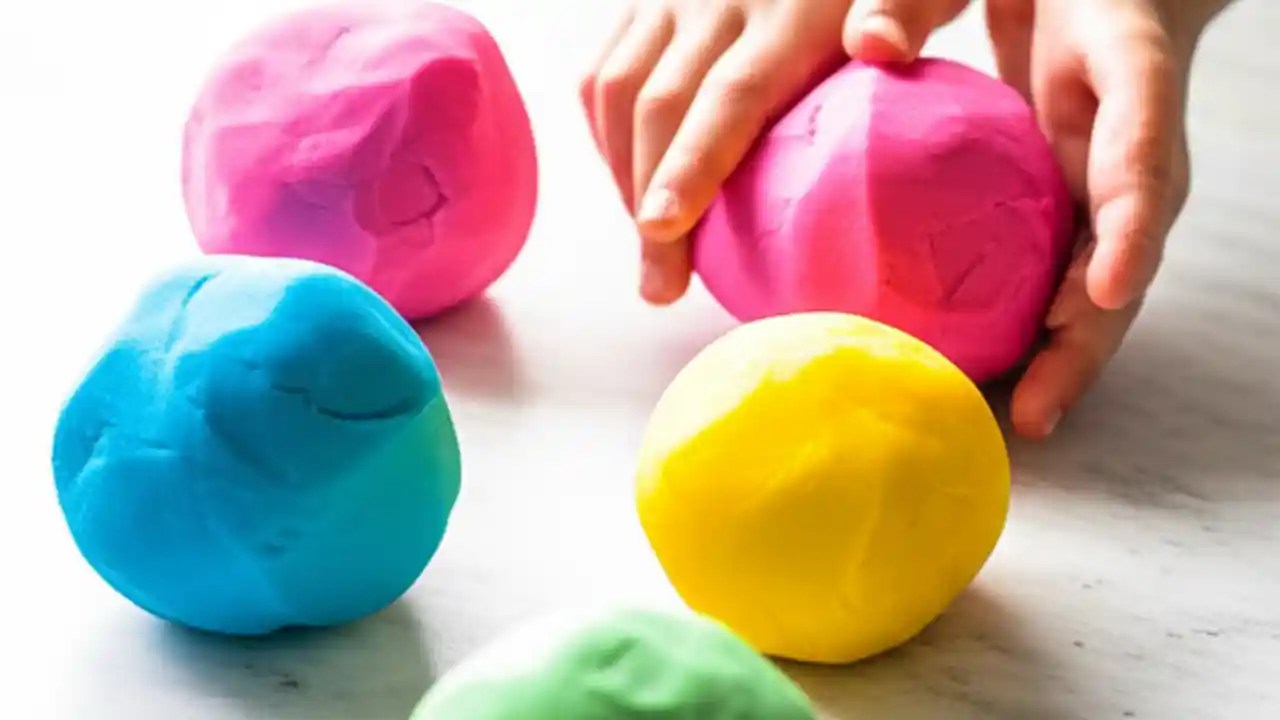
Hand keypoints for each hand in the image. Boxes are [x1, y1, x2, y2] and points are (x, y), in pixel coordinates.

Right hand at [579, 0, 848, 303]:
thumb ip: (907, 9)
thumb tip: (876, 45)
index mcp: (792, 8)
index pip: (729, 95)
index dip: (692, 166)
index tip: (664, 230)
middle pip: (660, 105)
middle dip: (648, 203)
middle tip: (660, 285)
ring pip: (617, 92)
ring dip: (624, 176)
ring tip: (649, 245)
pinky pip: (604, 74)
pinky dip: (608, 137)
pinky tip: (634, 183)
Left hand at [982, 0, 1231, 437]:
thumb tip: (868, 47)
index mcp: (1129, 67)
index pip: (1141, 148)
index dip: (1129, 226)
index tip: (1105, 292)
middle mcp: (1134, 139)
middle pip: (1130, 246)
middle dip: (1092, 333)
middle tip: (1040, 406)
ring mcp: (1115, 177)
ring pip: (1104, 277)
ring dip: (1067, 352)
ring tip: (1020, 418)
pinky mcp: (1083, 200)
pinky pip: (1066, 269)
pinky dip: (1038, 325)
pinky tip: (991, 375)